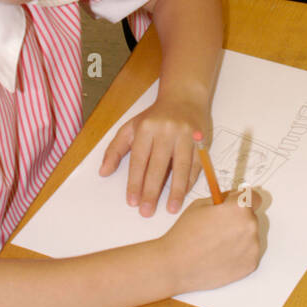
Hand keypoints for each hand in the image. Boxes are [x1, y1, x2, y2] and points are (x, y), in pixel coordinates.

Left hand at [99, 98, 206, 216]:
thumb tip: (103, 172)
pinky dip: (190, 181)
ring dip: (176, 191)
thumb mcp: (130, 128)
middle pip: (159, 166)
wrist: (184, 96)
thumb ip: (115, 150)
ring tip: (171, 209)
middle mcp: (167, 130)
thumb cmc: (155, 117)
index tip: (132, 202)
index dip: (135, 183)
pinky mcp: (202, 140)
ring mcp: (187, 135)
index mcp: (147, 128)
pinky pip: (197, 164)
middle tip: (147, 211)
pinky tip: (184, 194)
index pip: (139, 160)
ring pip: (181, 167)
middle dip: (152, 191)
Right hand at [161, 188, 261, 292]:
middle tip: (219, 228)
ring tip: (216, 245)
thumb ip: (222, 199)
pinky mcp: (250, 265)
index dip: (244, 200)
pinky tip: (220, 256)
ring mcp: (252, 248)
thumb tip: (231, 199)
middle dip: (238, 220)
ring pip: (250, 237)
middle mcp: (251, 226)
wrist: (176, 265)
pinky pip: (249, 254)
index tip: (238, 204)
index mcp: (239, 208)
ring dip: (239, 238)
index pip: (254, 198)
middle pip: (251, 218)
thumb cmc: (185, 235)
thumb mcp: (200, 205)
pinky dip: (238, 255)